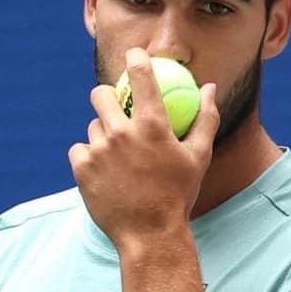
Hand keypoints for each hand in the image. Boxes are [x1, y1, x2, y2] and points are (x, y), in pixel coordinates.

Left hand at [69, 48, 220, 255]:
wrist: (150, 235)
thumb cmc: (179, 194)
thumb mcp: (199, 156)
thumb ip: (206, 118)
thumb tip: (210, 88)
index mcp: (152, 126)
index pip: (140, 75)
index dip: (135, 58)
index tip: (134, 56)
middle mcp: (122, 133)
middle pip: (100, 94)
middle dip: (106, 96)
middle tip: (115, 109)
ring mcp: (99, 151)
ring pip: (92, 126)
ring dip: (103, 134)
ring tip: (119, 156)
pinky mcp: (81, 169)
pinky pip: (80, 150)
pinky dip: (90, 157)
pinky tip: (106, 171)